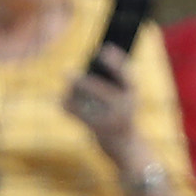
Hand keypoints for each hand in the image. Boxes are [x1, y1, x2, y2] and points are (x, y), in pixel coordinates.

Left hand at [66, 47, 145, 164]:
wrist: (126, 146)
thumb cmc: (122, 116)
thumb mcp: (123, 98)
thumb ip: (111, 82)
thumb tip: (87, 67)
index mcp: (133, 94)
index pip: (126, 73)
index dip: (116, 60)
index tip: (103, 48)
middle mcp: (125, 106)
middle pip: (101, 90)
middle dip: (83, 82)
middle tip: (68, 73)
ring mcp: (112, 119)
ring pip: (86, 103)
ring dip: (73, 94)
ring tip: (66, 87)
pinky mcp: (99, 130)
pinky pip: (78, 115)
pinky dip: (68, 107)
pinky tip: (61, 101)